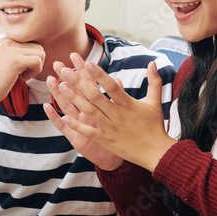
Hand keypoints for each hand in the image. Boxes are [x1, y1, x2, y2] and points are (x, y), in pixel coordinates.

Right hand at [0, 38, 44, 107]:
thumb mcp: (5, 61)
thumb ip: (18, 53)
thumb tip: (40, 52)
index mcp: (7, 40)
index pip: (32, 42)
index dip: (32, 57)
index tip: (23, 68)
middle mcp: (9, 41)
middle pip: (39, 47)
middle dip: (37, 62)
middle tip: (25, 73)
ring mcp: (11, 50)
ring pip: (41, 53)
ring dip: (36, 67)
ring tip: (24, 75)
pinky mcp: (15, 60)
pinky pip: (37, 62)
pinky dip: (34, 72)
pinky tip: (22, 78)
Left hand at [54, 54, 172, 170]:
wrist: (156, 153)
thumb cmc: (155, 126)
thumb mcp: (155, 102)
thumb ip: (154, 81)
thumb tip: (153, 63)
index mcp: (128, 104)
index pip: (112, 86)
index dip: (100, 75)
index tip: (88, 63)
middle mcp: (118, 115)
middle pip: (95, 96)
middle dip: (79, 83)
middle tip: (66, 71)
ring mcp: (111, 128)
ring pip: (90, 111)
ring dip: (75, 98)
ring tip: (61, 86)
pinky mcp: (106, 140)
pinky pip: (89, 132)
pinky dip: (77, 125)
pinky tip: (65, 117)